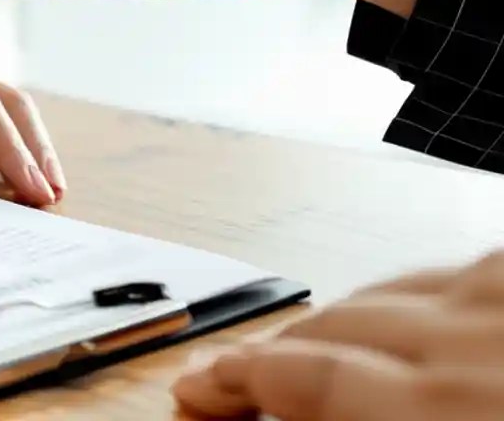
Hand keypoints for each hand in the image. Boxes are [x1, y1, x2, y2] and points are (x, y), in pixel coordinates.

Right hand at [173, 250, 503, 419]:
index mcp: (439, 407)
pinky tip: (410, 307)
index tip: (202, 386)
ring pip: (389, 288)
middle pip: (337, 324)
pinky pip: (451, 269)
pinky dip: (414, 291)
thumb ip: (351, 419)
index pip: (304, 377)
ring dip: (339, 315)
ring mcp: (500, 294)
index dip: (240, 379)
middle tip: (232, 369)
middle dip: (275, 346)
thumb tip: (283, 414)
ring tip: (307, 336)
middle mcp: (467, 338)